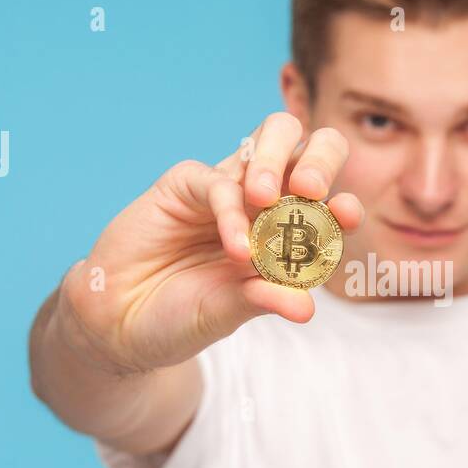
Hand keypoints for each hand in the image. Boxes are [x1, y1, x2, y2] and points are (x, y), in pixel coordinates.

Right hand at [58, 112, 362, 372]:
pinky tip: (234, 247)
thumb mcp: (229, 313)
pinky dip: (230, 211)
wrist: (120, 323)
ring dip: (275, 164)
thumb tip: (307, 307)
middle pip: (308, 154)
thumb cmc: (182, 318)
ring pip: (268, 144)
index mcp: (288, 237)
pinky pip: (218, 182)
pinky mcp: (187, 185)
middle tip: (312, 192)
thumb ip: (265, 300)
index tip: (347, 215)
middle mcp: (264, 206)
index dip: (342, 206)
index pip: (327, 208)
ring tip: (268, 203)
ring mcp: (228, 190)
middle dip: (321, 161)